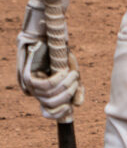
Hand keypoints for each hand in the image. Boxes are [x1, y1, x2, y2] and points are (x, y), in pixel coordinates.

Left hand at [16, 0, 82, 119]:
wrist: (47, 34)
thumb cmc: (58, 52)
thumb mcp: (70, 72)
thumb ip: (74, 87)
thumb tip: (76, 105)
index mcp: (42, 92)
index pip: (48, 112)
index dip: (59, 114)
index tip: (70, 109)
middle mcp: (34, 91)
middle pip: (52, 105)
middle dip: (69, 94)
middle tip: (77, 79)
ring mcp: (29, 84)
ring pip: (50, 96)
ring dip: (67, 85)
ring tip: (74, 73)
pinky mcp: (28, 76)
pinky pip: (47, 86)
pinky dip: (59, 79)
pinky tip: (64, 71)